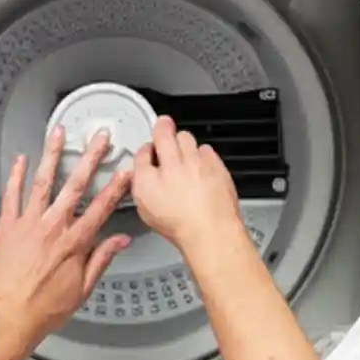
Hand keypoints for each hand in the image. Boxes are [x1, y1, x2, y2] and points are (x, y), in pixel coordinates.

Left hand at [0, 126, 132, 350]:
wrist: (9, 317)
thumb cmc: (44, 308)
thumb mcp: (82, 288)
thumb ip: (101, 259)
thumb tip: (120, 241)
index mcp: (74, 243)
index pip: (101, 207)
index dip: (115, 187)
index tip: (124, 170)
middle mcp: (52, 228)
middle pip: (75, 185)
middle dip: (90, 158)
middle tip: (99, 138)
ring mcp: (27, 224)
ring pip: (43, 182)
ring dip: (52, 155)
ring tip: (58, 134)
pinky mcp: (7, 227)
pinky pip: (11, 195)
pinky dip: (16, 176)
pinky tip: (21, 160)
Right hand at [131, 116, 246, 256]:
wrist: (212, 232)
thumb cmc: (182, 226)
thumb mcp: (147, 210)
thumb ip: (143, 183)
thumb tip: (144, 171)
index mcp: (148, 178)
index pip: (143, 151)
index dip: (146, 149)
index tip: (149, 151)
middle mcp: (171, 166)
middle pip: (164, 132)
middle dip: (162, 128)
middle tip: (163, 129)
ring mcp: (195, 162)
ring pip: (186, 137)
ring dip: (183, 142)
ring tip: (183, 154)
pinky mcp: (216, 165)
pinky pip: (206, 150)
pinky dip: (202, 155)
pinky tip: (200, 167)